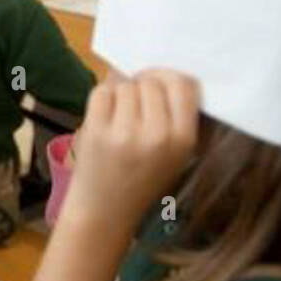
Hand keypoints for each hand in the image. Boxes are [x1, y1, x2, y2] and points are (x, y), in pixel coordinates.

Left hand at [61, 69, 199, 233]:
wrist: (105, 211)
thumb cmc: (143, 179)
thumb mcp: (176, 154)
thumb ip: (176, 116)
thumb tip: (163, 70)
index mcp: (183, 139)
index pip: (184, 85)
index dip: (170, 79)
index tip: (159, 85)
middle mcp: (157, 134)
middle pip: (152, 81)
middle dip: (143, 86)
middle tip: (135, 106)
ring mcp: (125, 132)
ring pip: (126, 85)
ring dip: (121, 93)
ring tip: (120, 116)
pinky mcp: (96, 130)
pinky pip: (102, 92)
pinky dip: (102, 97)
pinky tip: (105, 116)